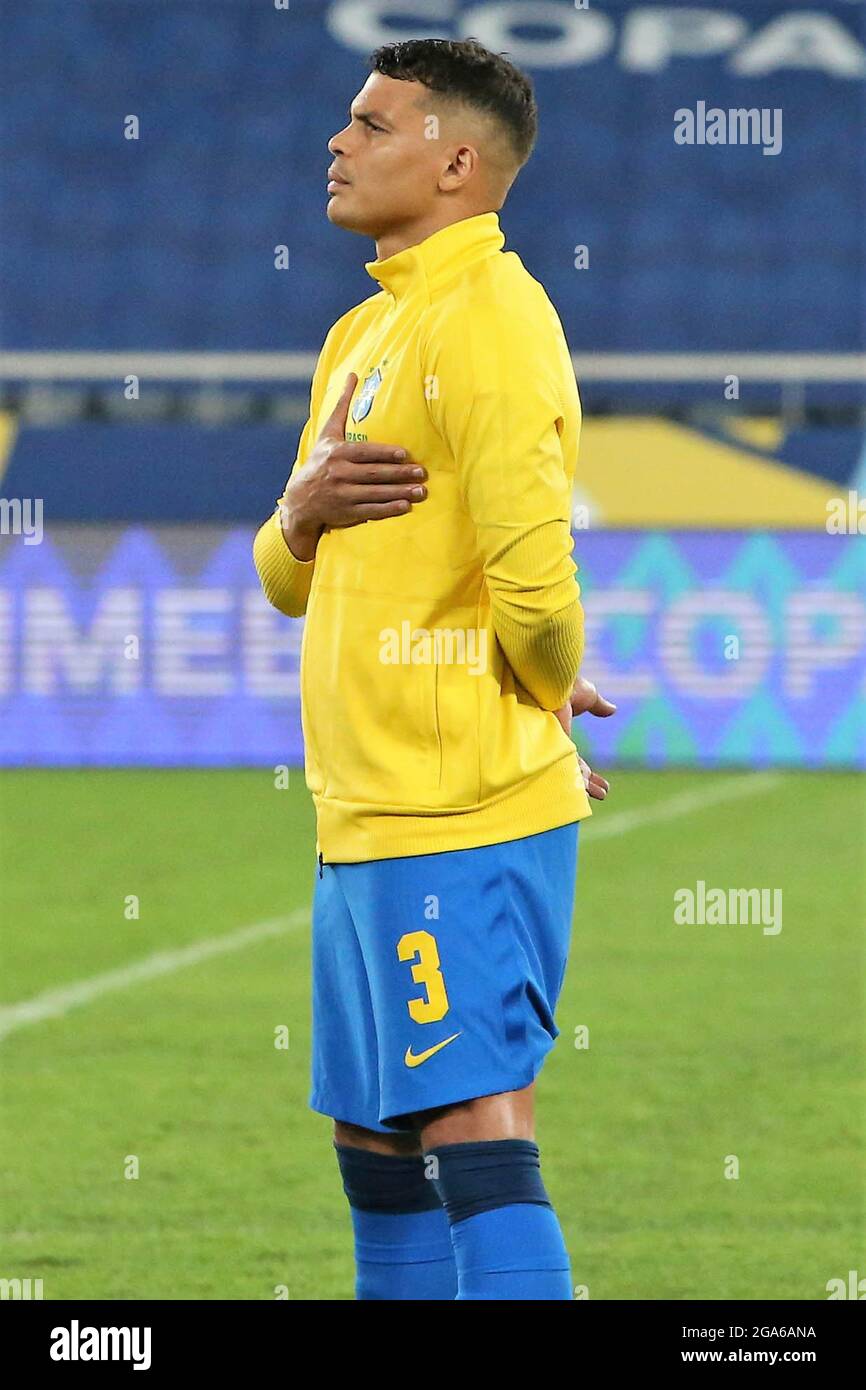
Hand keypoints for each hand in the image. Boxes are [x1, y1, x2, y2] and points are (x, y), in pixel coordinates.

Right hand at [278, 373, 426, 558]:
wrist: (299, 500)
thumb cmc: (320, 461)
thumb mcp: (328, 434)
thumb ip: (342, 406)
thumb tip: (352, 375)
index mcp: (336, 453)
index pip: (364, 453)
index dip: (385, 454)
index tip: (405, 454)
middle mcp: (338, 474)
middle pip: (373, 473)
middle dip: (399, 474)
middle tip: (422, 473)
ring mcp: (342, 495)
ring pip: (374, 493)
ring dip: (399, 493)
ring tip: (421, 491)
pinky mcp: (346, 513)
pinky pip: (370, 511)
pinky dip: (388, 509)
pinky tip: (405, 506)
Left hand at [558, 676, 614, 800]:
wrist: (550, 680)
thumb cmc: (565, 685)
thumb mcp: (586, 697)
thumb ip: (597, 706)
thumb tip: (612, 710)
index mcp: (561, 735)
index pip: (575, 762)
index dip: (588, 774)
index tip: (604, 786)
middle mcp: (552, 745)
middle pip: (570, 772)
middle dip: (586, 785)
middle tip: (602, 794)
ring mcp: (547, 749)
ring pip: (562, 776)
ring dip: (580, 787)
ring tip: (595, 796)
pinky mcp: (545, 750)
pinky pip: (555, 772)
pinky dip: (568, 783)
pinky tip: (579, 793)